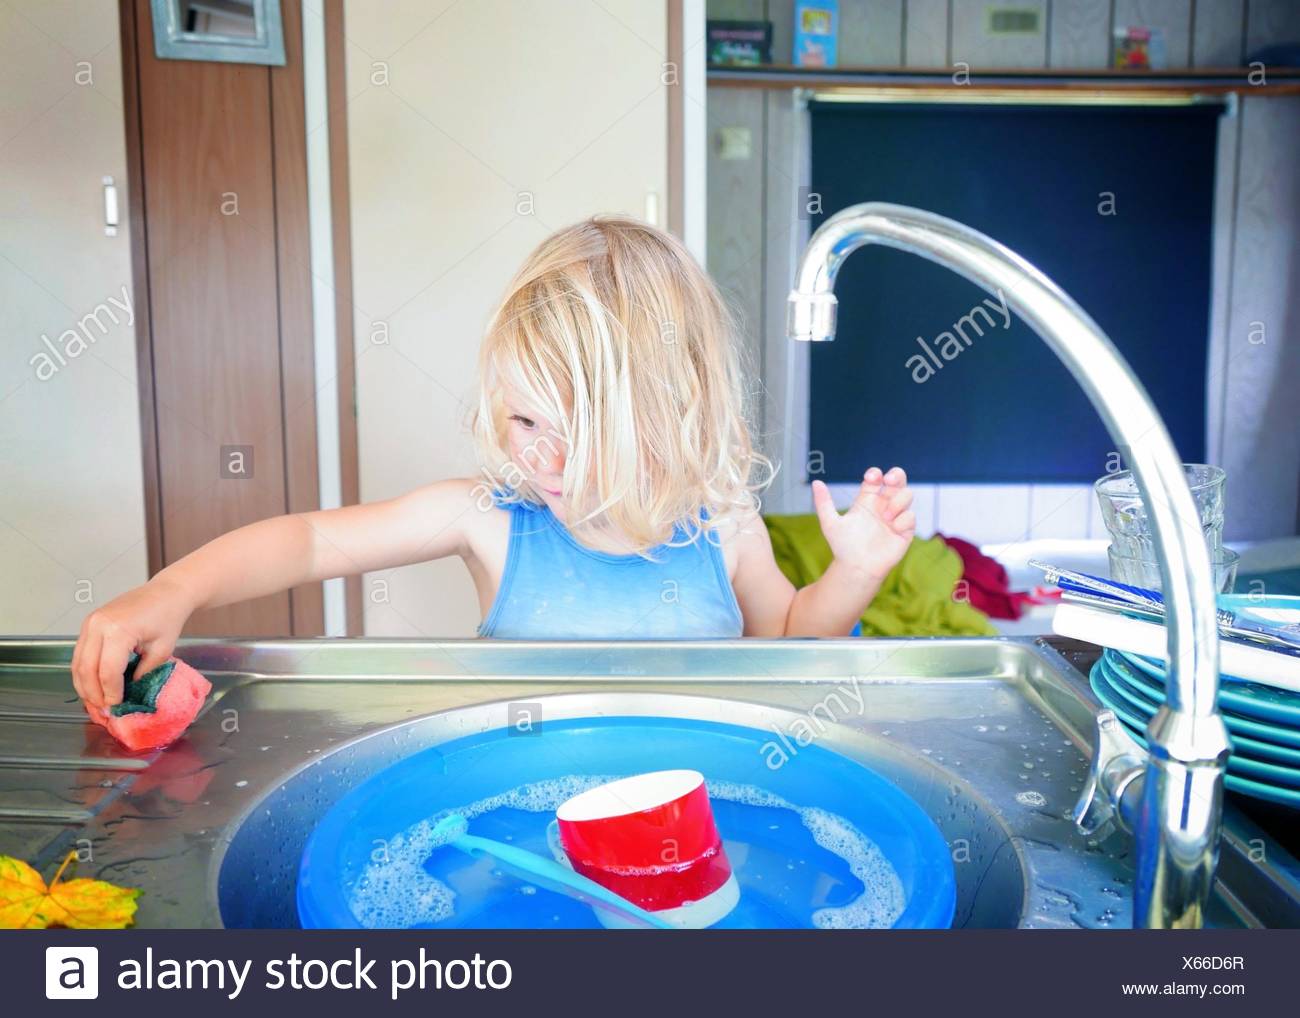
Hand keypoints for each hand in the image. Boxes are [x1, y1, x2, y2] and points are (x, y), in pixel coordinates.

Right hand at [71, 578, 193, 710]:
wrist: (166, 592)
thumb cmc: (168, 617)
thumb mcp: (162, 650)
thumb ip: (144, 674)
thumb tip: (129, 696)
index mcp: (118, 630)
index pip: (107, 672)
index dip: (111, 694)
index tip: (117, 708)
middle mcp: (99, 625)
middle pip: (86, 670)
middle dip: (93, 695)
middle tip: (103, 712)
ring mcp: (90, 622)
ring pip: (77, 663)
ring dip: (84, 686)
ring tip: (97, 703)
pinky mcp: (89, 623)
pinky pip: (80, 653)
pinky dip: (85, 672)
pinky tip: (94, 686)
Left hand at [811, 467, 915, 582]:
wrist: (856, 569)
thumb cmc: (843, 547)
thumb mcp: (830, 523)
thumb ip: (824, 503)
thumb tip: (815, 482)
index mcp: (867, 501)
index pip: (876, 479)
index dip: (875, 473)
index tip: (871, 477)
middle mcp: (882, 506)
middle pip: (897, 481)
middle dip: (897, 474)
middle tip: (889, 479)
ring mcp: (895, 518)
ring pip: (907, 495)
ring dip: (898, 500)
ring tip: (885, 516)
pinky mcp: (904, 531)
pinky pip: (910, 517)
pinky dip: (902, 519)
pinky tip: (892, 528)